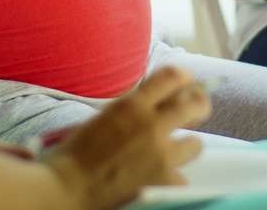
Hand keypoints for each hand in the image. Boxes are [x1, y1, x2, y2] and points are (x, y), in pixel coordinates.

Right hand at [43, 66, 209, 209]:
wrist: (67, 190)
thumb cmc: (75, 155)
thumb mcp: (104, 117)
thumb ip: (133, 108)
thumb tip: (157, 103)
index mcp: (132, 104)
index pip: (173, 76)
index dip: (185, 77)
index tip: (187, 82)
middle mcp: (151, 124)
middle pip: (195, 104)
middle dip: (199, 105)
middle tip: (196, 111)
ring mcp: (161, 154)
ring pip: (195, 144)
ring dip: (185, 147)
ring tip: (172, 154)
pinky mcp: (165, 182)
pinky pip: (181, 177)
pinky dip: (172, 180)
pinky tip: (158, 181)